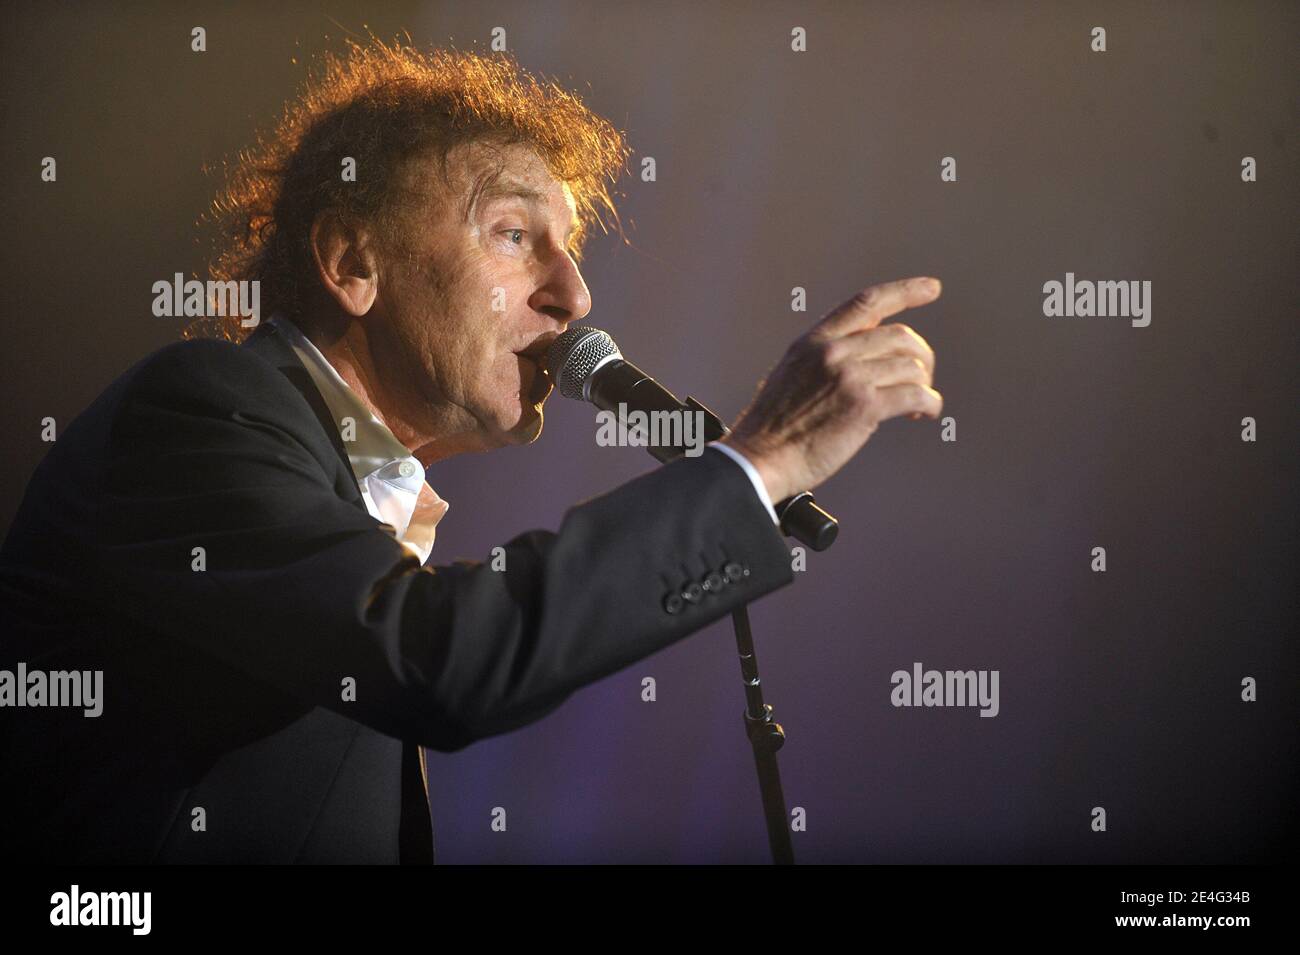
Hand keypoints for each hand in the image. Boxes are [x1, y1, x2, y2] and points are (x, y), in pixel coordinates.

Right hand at [718, 276, 943, 502]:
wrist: (760, 459)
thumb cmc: (774, 428)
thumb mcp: (793, 374)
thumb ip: (826, 358)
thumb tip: (865, 354)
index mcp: (815, 341)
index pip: (867, 303)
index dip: (905, 292)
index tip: (932, 288)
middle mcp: (833, 352)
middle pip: (900, 337)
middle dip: (921, 358)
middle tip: (922, 379)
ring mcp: (849, 378)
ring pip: (911, 367)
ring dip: (924, 386)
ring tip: (917, 405)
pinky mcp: (864, 407)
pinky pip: (915, 395)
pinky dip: (929, 404)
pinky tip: (924, 413)